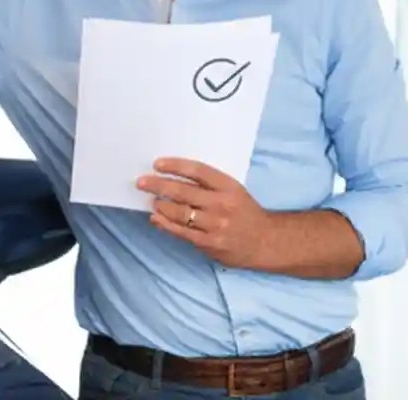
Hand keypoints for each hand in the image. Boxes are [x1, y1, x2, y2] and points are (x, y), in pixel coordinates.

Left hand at [137, 157, 275, 268]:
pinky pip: (181, 232)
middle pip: (183, 191)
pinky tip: (156, 218)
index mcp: (228, 186)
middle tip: (142, 182)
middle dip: (159, 185)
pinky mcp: (209, 243)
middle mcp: (221, 204)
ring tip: (153, 201)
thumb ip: (208, 184)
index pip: (197, 171)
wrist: (266, 241)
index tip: (157, 164)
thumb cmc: (245, 212)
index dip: (175, 165)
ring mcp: (215, 225)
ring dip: (161, 205)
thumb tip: (172, 176)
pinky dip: (165, 224)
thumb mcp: (233, 191)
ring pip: (179, 212)